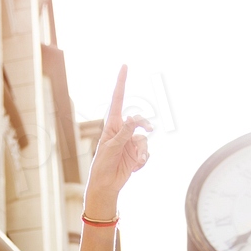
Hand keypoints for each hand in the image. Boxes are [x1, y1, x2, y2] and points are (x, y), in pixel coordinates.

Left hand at [84, 66, 151, 217]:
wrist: (106, 185)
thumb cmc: (102, 164)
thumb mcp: (111, 147)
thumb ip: (124, 133)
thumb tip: (133, 118)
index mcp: (113, 125)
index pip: (118, 100)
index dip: (121, 83)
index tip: (124, 66)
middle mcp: (123, 131)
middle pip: (139, 120)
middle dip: (144, 125)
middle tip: (148, 129)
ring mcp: (131, 142)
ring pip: (145, 138)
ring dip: (143, 150)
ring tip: (136, 161)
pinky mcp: (137, 154)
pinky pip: (147, 151)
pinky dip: (144, 160)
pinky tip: (135, 167)